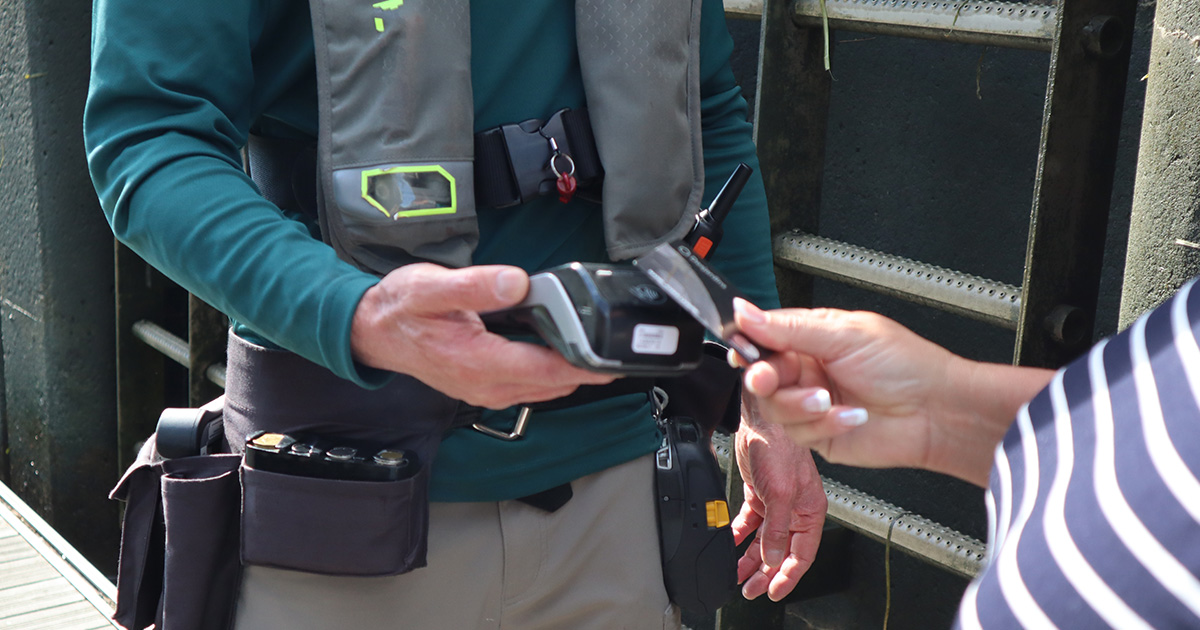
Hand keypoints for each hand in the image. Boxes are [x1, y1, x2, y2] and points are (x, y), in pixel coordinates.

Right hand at [351, 263, 614, 408]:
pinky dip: (551, 373)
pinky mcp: (484, 388)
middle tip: (617, 346)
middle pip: (553, 383)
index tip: (613, 356)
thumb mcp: (432, 286)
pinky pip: (530, 386)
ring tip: (598, 347)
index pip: (546, 369)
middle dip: (587, 368)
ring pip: (544, 389)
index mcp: (477, 362)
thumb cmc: (401, 307)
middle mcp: (485, 385)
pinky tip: (562, 352)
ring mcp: (485, 391)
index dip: (584, 363)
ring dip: (571, 373)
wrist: (372, 331)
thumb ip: (476, 286)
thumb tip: (518, 283)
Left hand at [731, 409, 826, 601]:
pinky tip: (729, 546)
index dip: (789, 576)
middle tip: (751, 589)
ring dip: (749, 558)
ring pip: (763, 540)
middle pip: (781, 551)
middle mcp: (795, 509)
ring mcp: (776, 502)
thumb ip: (777, 528)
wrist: (761, 419)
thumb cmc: (782, 446)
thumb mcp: (781, 493)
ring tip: (737, 575)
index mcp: (810, 511)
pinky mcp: (759, 493)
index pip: (802, 555)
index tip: (774, 591)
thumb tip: (772, 557)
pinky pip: (749, 523)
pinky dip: (738, 535)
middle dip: (765, 573)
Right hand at [732, 299, 1049, 484]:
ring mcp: (812, 402)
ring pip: (774, 406)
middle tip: (768, 377)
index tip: (743, 350)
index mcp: (811, 335)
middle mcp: (808, 368)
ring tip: (828, 400)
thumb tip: (745, 312)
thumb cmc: (907, 366)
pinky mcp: (819, 433)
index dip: (749, 343)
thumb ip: (789, 328)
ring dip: (800, 405)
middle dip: (765, 377)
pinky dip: (823, 424)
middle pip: (760, 374)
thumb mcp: (843, 335)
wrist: (937, 413)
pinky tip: (851, 416)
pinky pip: (798, 432)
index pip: (763, 335)